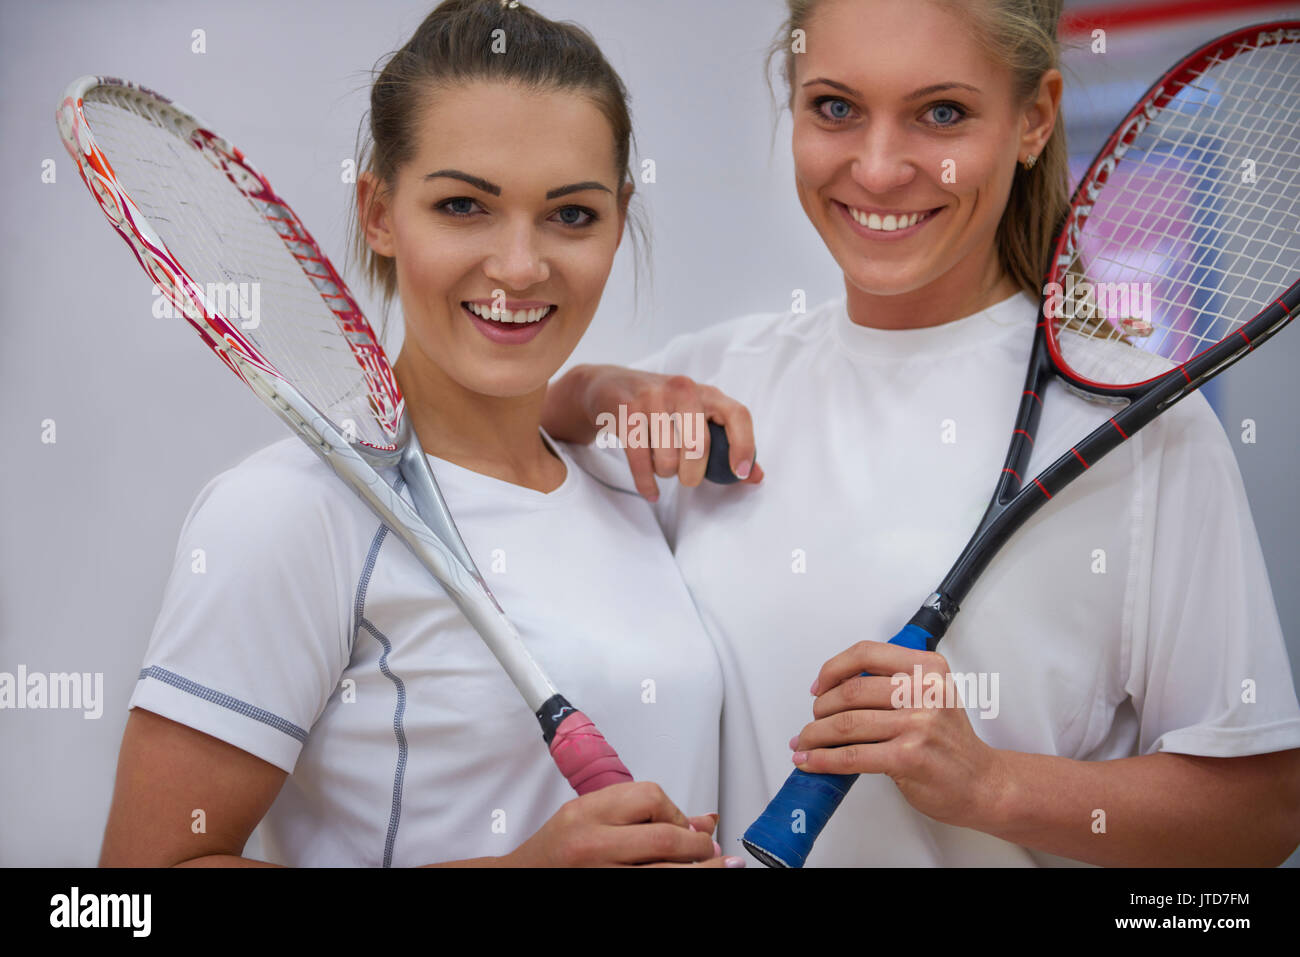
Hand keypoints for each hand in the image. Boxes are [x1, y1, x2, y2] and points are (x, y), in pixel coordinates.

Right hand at [503, 782, 741, 866]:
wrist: (523, 877)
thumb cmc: (557, 847)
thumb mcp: (592, 814)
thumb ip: (644, 813)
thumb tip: (703, 821)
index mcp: (589, 813)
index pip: (650, 798)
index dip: (677, 812)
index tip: (686, 825)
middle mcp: (593, 845)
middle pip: (663, 840)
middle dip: (698, 846)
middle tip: (710, 849)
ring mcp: (600, 875)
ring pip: (664, 873)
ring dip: (701, 869)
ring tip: (720, 866)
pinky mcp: (607, 893)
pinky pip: (650, 886)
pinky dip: (677, 880)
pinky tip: (691, 876)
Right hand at [543, 364, 762, 500]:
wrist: (608, 386)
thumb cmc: (660, 407)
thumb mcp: (695, 416)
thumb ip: (725, 445)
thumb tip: (754, 476)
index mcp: (706, 392)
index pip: (737, 415)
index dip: (744, 446)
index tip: (740, 474)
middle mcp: (682, 389)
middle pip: (698, 446)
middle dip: (692, 474)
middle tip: (687, 478)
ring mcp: (651, 398)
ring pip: (667, 459)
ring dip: (665, 474)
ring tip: (661, 467)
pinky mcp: (626, 412)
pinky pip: (640, 462)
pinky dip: (647, 484)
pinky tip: (651, 491)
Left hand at [791, 641, 1004, 828]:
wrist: (982, 783)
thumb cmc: (951, 741)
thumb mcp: (932, 695)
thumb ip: (893, 682)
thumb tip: (837, 686)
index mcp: (928, 668)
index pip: (867, 654)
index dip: (833, 669)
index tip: (819, 685)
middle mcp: (925, 691)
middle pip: (851, 691)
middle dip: (821, 707)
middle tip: (813, 720)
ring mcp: (918, 725)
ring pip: (846, 724)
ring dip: (815, 734)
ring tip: (805, 741)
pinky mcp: (908, 757)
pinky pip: (852, 755)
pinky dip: (823, 759)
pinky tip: (810, 760)